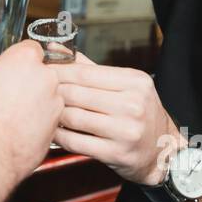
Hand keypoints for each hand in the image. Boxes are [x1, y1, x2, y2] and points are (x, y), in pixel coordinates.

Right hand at [0, 40, 60, 179]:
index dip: (19, 59)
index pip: (31, 48)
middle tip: (7, 93)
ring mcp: (54, 101)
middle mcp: (45, 77)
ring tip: (12, 113)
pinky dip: (39, 121)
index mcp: (24, 60)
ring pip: (48, 95)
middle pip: (41, 71)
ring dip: (35, 100)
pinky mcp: (56, 124)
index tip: (9, 69)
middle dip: (28, 80)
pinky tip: (20, 128)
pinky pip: (49, 117)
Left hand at [53, 53, 184, 185]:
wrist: (162, 151)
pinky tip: (55, 132)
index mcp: (134, 82)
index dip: (58, 71)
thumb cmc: (139, 114)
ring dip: (54, 115)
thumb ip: (90, 68)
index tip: (43, 71)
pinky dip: (60, 137)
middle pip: (76, 94)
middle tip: (39, 93)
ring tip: (46, 112)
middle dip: (53, 93)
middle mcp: (133, 105)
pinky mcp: (116, 153)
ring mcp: (125, 130)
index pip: (85, 72)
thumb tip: (57, 48)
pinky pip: (76, 143)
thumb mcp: (125, 86)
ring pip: (73, 118)